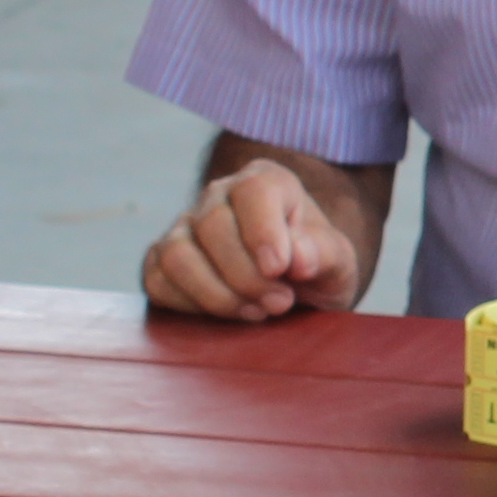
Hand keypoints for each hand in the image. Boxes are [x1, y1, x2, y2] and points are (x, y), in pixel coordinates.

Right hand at [144, 159, 364, 324]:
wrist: (295, 289)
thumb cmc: (315, 267)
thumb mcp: (338, 262)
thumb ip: (324, 254)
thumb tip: (298, 257)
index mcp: (265, 181)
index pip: (254, 190)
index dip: (264, 232)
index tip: (280, 269)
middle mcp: (218, 196)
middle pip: (213, 225)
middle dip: (246, 276)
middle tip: (280, 303)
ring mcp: (185, 227)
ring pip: (178, 254)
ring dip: (216, 294)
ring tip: (256, 313)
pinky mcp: (162, 260)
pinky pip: (158, 281)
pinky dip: (190, 306)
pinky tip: (226, 315)